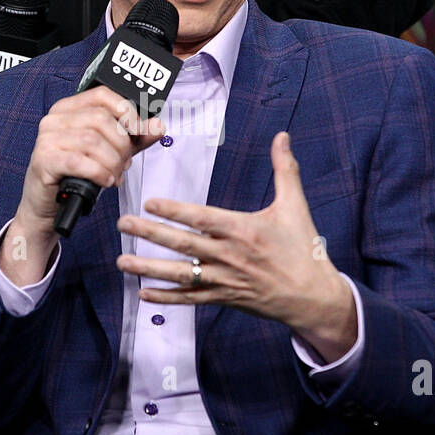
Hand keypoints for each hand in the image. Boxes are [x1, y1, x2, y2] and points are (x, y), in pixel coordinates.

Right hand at [14, 85, 165, 235]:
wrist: (50, 205)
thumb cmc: (78, 175)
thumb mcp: (112, 151)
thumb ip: (135, 138)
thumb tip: (157, 125)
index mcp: (70, 109)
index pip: (103, 95)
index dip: (126, 111)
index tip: (139, 130)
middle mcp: (55, 119)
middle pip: (101, 119)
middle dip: (121, 145)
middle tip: (124, 164)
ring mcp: (47, 139)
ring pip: (92, 141)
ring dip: (112, 162)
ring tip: (114, 175)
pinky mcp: (44, 160)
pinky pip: (79, 161)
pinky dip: (98, 172)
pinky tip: (104, 180)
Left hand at [114, 131, 354, 350]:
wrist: (312, 296)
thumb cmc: (303, 249)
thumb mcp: (295, 206)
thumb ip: (285, 169)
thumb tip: (282, 135)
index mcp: (243, 231)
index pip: (202, 219)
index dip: (175, 212)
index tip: (150, 203)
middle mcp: (229, 256)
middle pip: (182, 244)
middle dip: (150, 234)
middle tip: (123, 224)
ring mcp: (224, 280)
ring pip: (180, 274)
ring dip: (149, 268)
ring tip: (122, 261)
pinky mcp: (224, 297)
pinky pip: (190, 299)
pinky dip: (167, 297)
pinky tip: (143, 293)